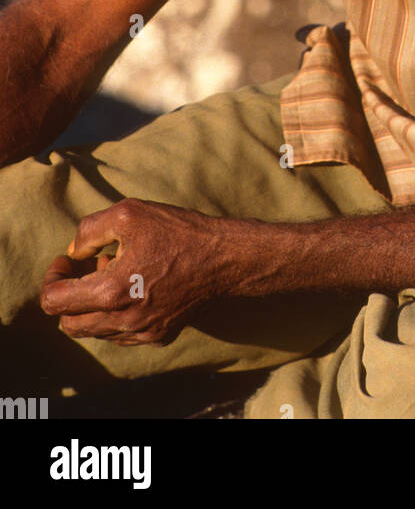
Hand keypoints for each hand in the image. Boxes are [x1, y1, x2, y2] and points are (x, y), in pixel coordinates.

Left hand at [40, 198, 225, 344]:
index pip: (55, 301)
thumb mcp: (128, 213)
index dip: (54, 277)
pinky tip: (134, 287)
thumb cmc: (178, 231)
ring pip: (95, 331)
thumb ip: (89, 231)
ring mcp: (142, 332)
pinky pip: (121, 334)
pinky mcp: (159, 336)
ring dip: (93, 306)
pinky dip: (115, 315)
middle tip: (85, 268)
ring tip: (115, 273)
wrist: (225, 257)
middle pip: (69, 324)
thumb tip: (74, 252)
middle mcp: (122, 321)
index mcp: (109, 292)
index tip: (68, 259)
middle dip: (68, 296)